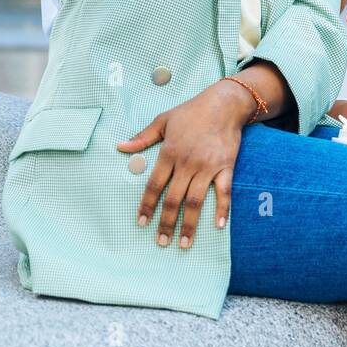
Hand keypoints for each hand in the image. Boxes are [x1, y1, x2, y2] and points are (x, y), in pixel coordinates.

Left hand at [116, 80, 255, 247]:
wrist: (224, 104)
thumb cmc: (191, 111)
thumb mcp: (163, 120)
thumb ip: (142, 137)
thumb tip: (120, 147)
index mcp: (169, 153)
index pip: (154, 185)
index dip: (147, 205)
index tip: (141, 222)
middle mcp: (187, 163)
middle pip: (173, 199)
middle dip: (166, 223)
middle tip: (161, 241)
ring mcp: (207, 166)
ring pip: (196, 201)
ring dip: (190, 224)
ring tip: (185, 243)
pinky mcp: (226, 167)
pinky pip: (224, 192)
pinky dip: (222, 209)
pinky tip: (219, 226)